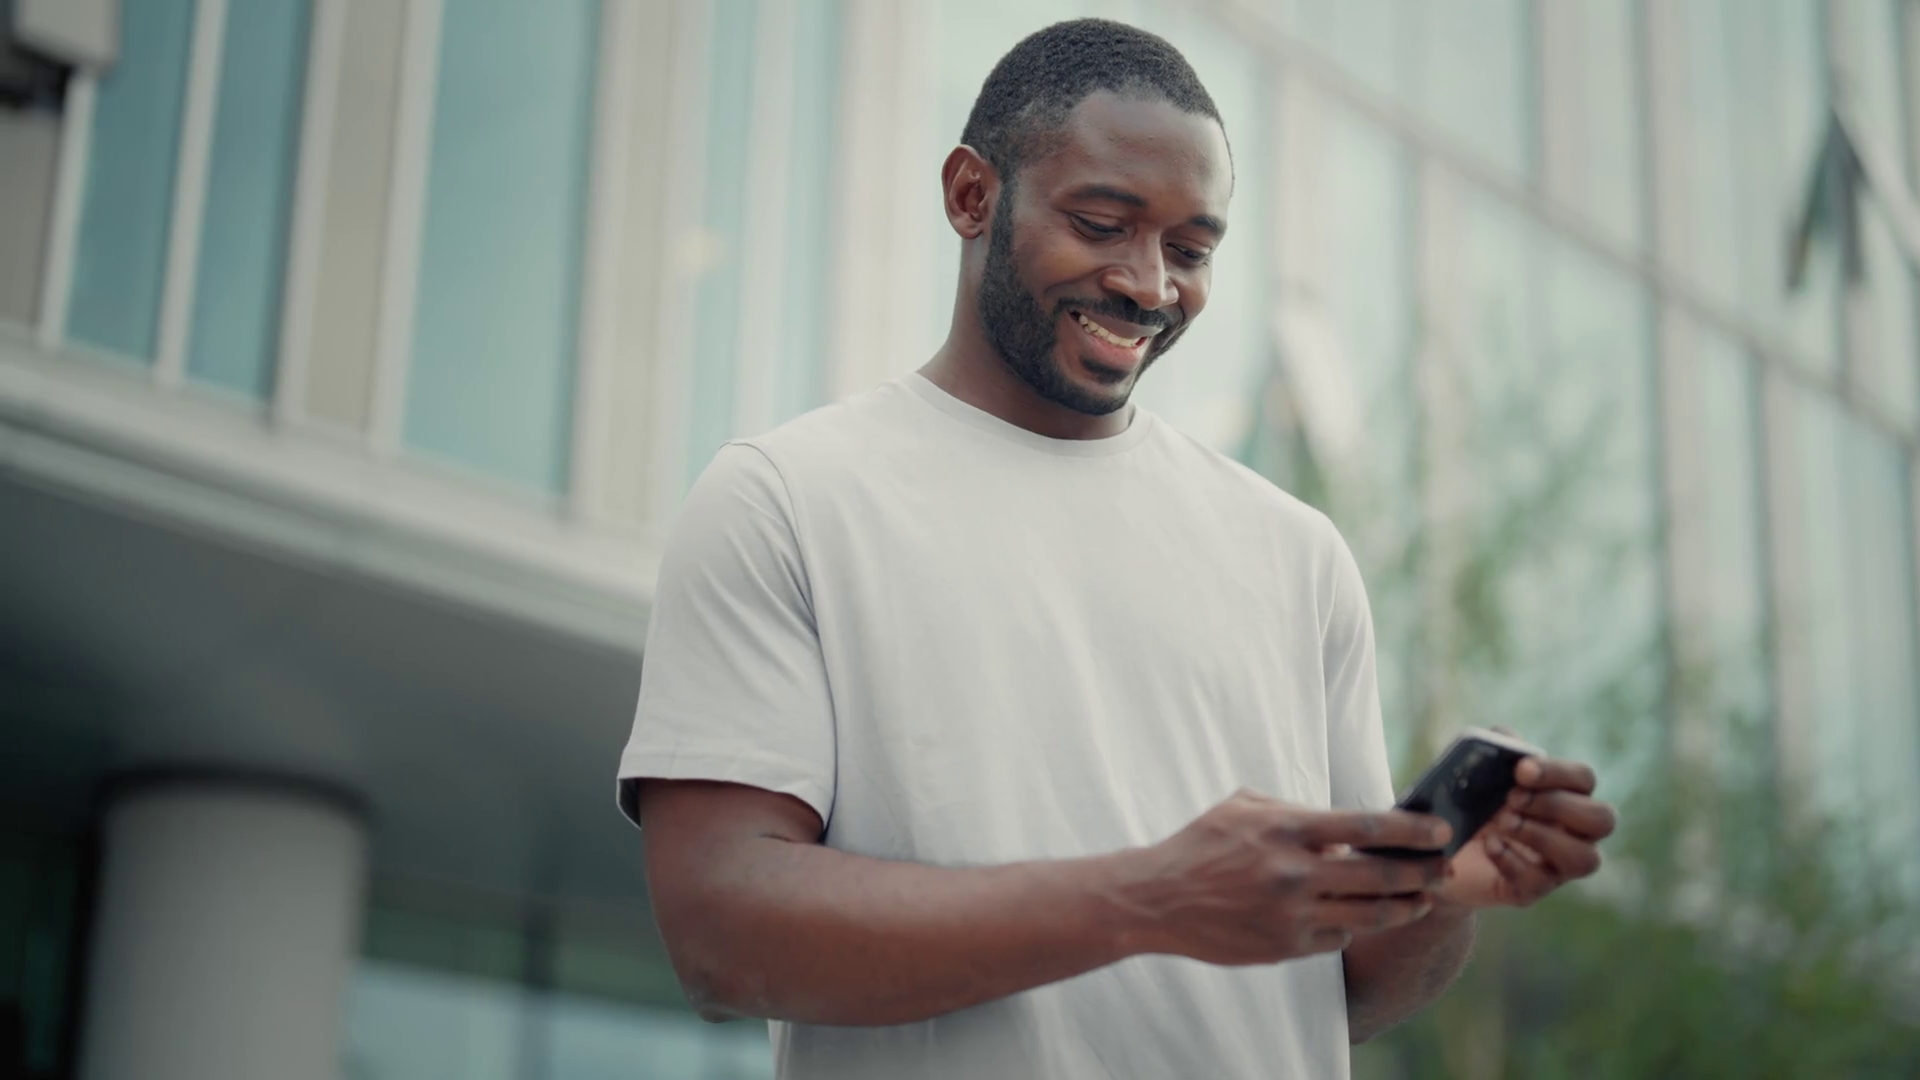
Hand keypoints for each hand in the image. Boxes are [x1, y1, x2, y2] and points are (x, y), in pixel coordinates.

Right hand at [1117, 789, 1452, 965]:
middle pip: (1380, 875)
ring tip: (1423, 899)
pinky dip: (1352, 927)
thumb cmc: (1202, 845)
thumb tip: (1343, 827)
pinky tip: (1358, 918)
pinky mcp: (1285, 947)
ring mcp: (1291, 913)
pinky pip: (1337, 938)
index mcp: (1286, 829)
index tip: (1441, 832)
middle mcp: (1294, 872)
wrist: (1158, 899)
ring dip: (1405, 907)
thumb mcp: (1244, 808)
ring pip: (1370, 914)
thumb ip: (1295, 812)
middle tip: (1444, 867)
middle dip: (1422, 872)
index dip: (1413, 832)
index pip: (1367, 828)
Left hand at [1438, 756, 1616, 908]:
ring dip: (1543, 836)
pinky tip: (1490, 846)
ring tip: (1503, 823)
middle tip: (1513, 798)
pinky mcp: (1531, 891)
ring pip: (1586, 858)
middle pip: (1602, 819)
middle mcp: (1573, 832)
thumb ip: (1496, 750)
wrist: (1437, 849)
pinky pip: (1540, 883)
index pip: (1584, 779)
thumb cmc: (1468, 803)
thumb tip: (1506, 736)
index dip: (1558, 773)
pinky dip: (1513, 861)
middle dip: (1558, 805)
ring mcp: (1557, 866)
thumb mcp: (1478, 773)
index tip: (1521, 771)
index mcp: (1564, 794)